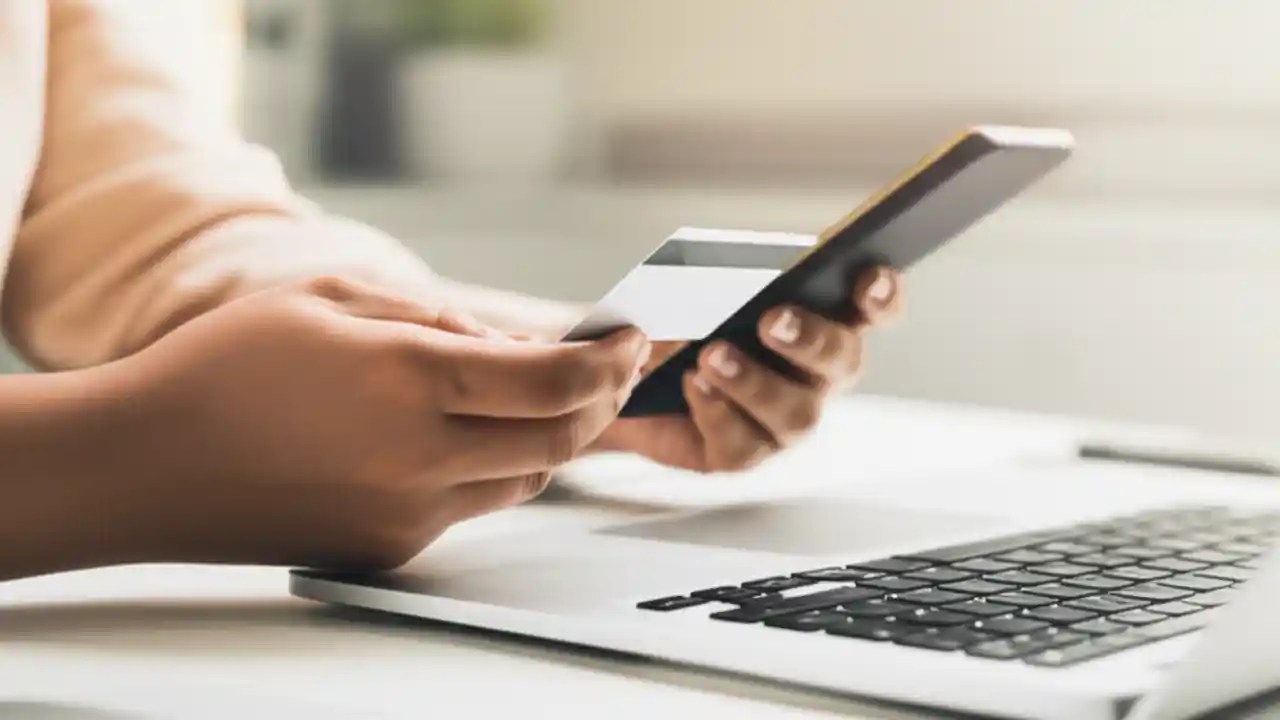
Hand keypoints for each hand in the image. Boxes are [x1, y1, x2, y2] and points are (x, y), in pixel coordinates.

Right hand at [108, 277, 649, 569]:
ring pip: (526, 479)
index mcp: (409, 378)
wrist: (144, 465)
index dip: (609, 360)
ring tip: (542, 398)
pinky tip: (468, 435)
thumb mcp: (328, 297)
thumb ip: (431, 318)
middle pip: (561, 439)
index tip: (632, 340)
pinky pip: (472, 507)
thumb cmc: (224, 365)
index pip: (555, 380)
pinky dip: (491, 468)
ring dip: (550, 438)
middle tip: (609, 369)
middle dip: (599, 400)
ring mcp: (407, 512)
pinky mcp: (389, 548)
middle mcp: (420, 455)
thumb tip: (504, 345)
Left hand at [593, 267, 902, 471]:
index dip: (882, 296)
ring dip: (755, 382)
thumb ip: (716, 284)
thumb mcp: (691, 291)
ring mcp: (784, 420)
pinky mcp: (744, 453)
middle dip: (811, 340)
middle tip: (771, 320)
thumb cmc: (676, 327)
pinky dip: (716, 411)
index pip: (873, 309)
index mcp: (821, 322)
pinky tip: (693, 385)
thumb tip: (708, 295)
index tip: (867, 278)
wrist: (627, 379)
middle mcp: (815, 376)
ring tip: (712, 357)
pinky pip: (743, 445)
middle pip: (843, 361)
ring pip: (796, 412)